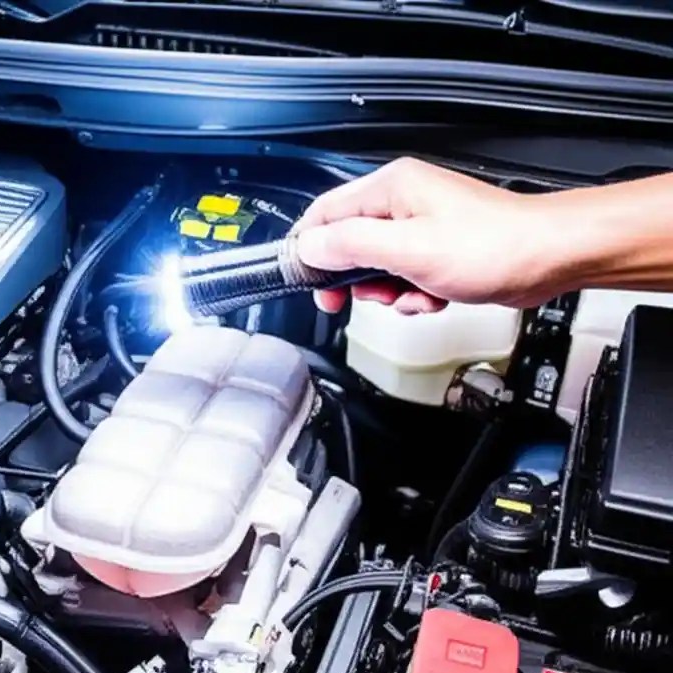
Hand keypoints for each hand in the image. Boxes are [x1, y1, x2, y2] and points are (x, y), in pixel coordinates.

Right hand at [293, 157, 573, 313]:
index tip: (312, 283)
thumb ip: (351, 246)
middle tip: (365, 297)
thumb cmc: (495, 246)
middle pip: (348, 242)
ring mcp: (421, 224)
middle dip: (356, 278)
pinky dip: (413, 293)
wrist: (550, 257)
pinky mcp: (437, 247)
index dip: (311, 251)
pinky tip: (432, 297)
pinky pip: (404, 274)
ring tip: (411, 295)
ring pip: (376, 264)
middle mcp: (403, 200)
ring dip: (388, 290)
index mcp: (391, 188)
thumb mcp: (408, 250)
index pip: (324, 214)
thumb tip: (309, 247)